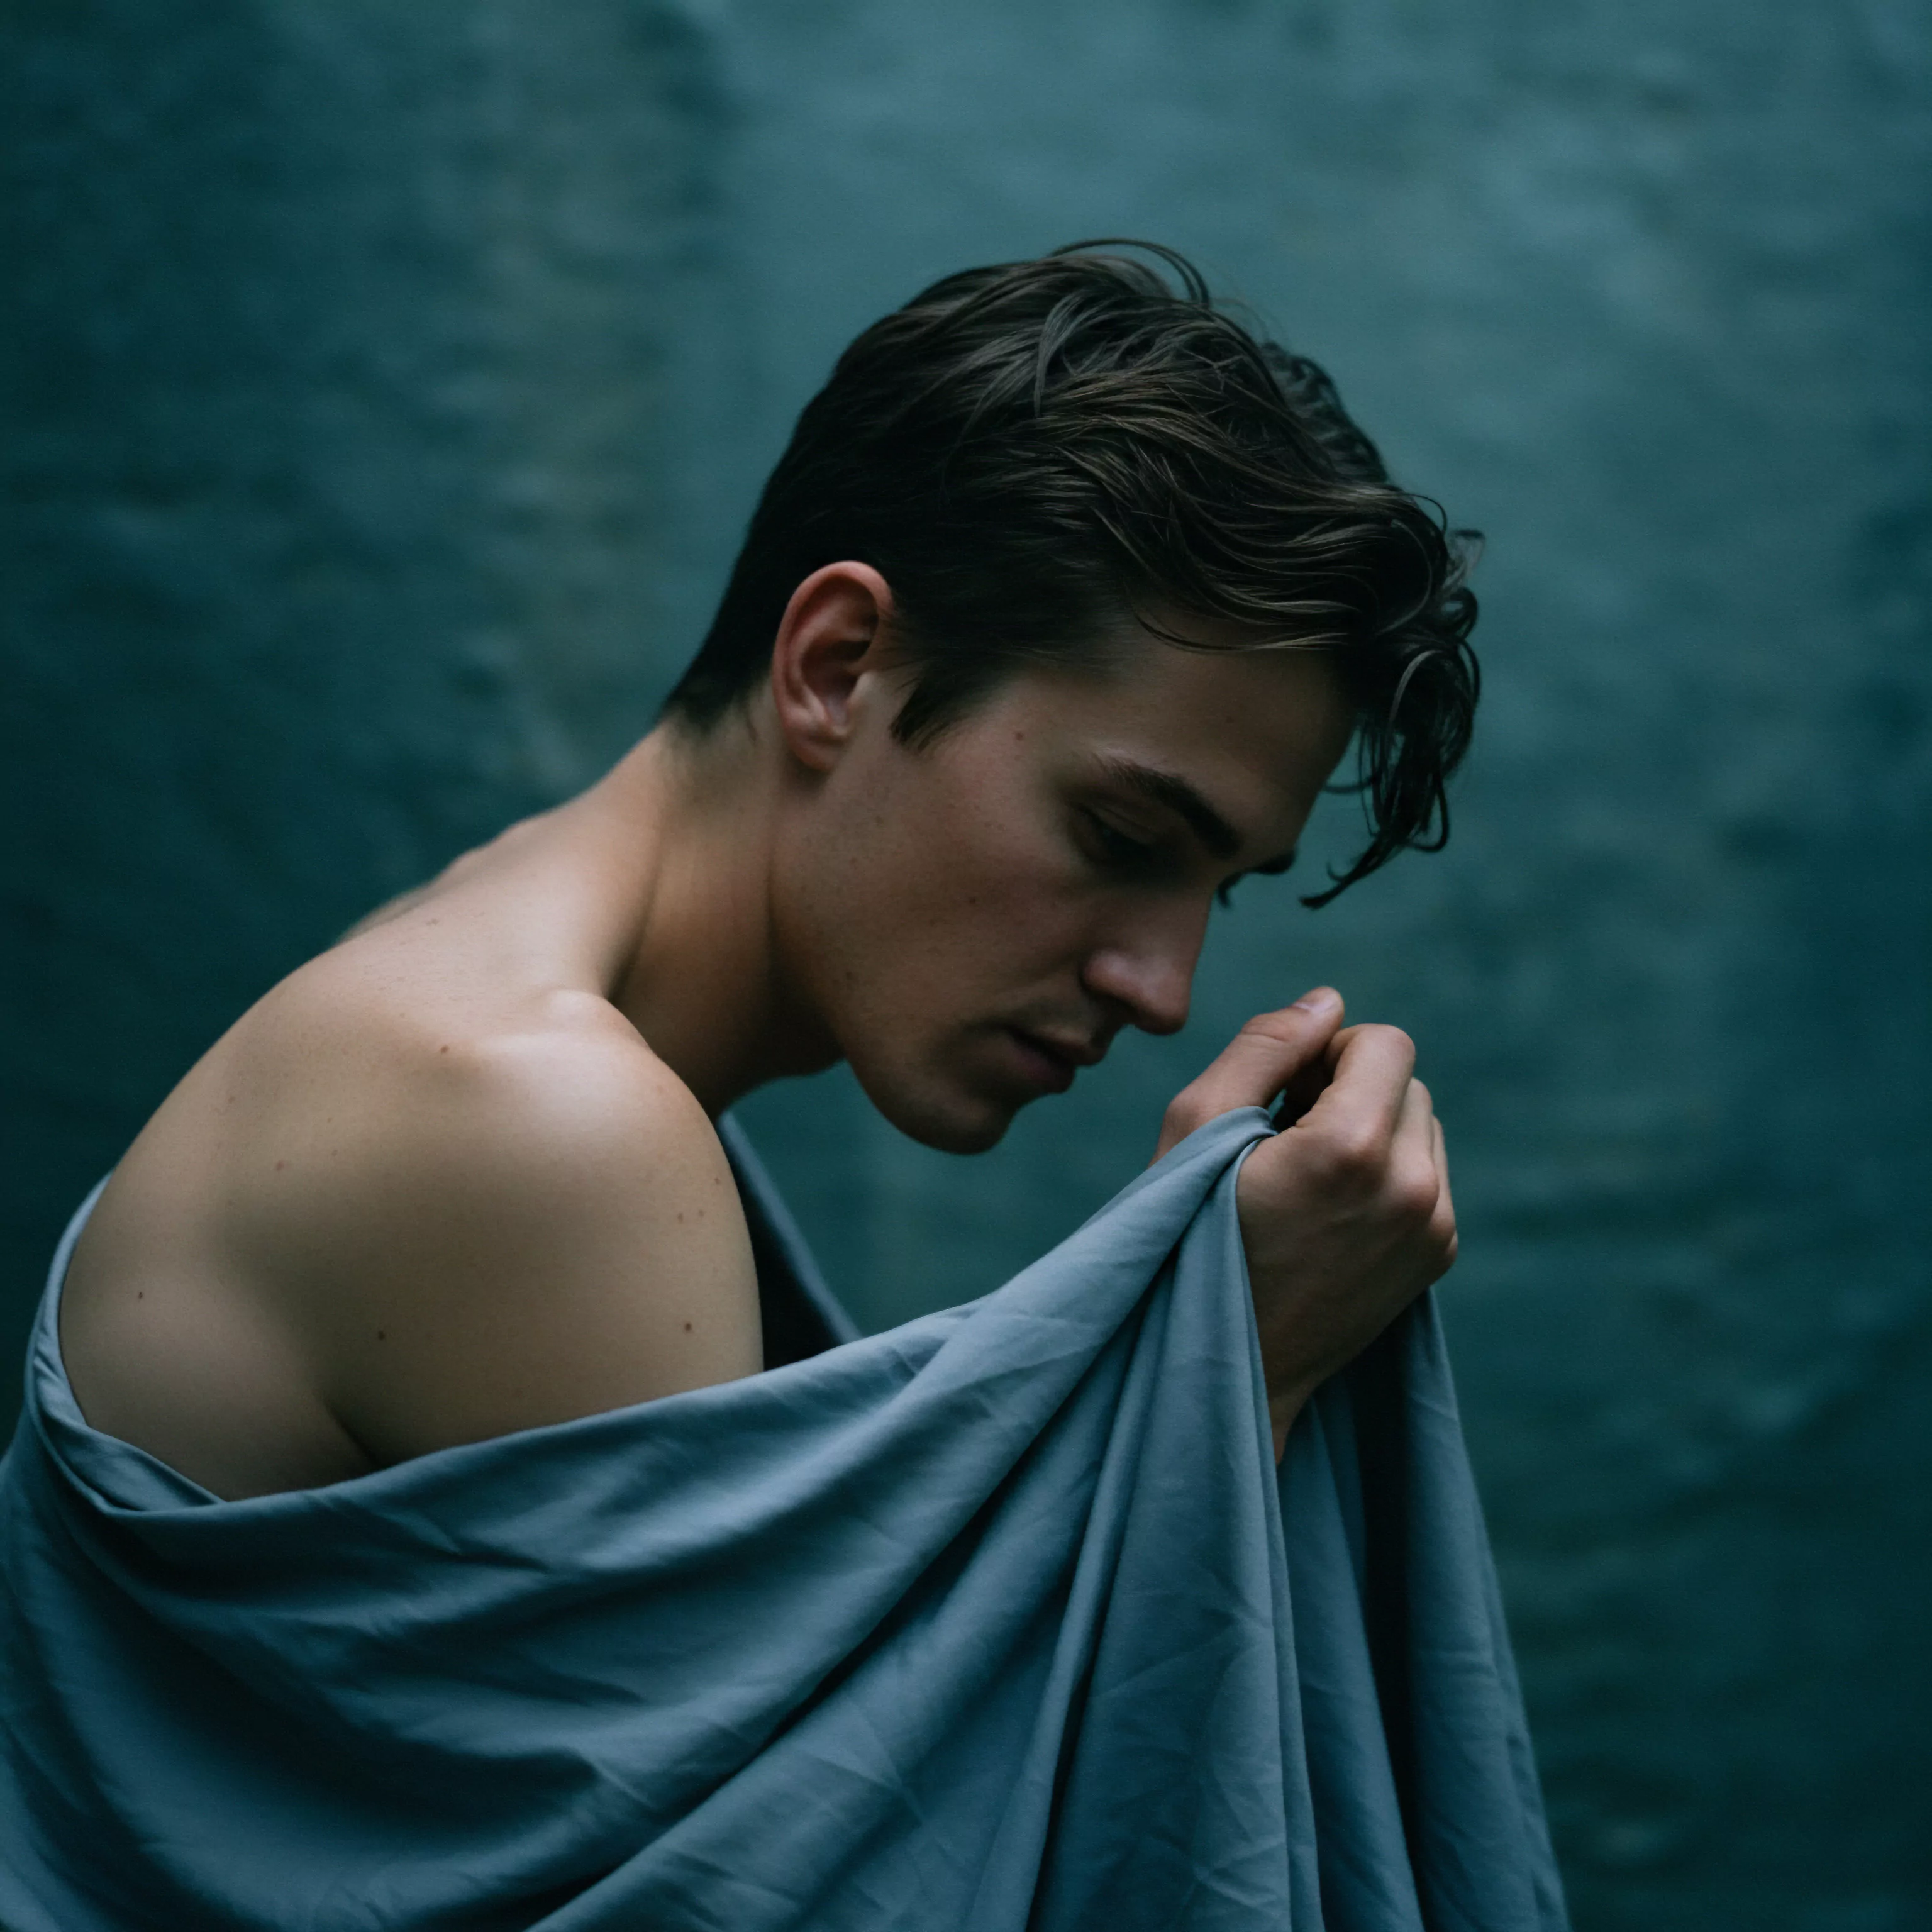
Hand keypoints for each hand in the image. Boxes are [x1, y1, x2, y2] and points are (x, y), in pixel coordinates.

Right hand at [1154, 989, 1456, 1456]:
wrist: (1229, 1368)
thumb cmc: (1188, 1241)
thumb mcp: (1196, 1126)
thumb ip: (1266, 1046)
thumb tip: (1328, 1001)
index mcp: (1354, 1147)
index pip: (1384, 1041)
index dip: (1327, 1052)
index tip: (1281, 1094)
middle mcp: (1412, 1186)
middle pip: (1406, 1081)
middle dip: (1351, 1090)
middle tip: (1282, 1137)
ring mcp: (1434, 1227)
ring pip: (1420, 1126)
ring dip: (1372, 1129)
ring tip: (1305, 1176)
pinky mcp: (1440, 1255)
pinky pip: (1426, 1174)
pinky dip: (1386, 1173)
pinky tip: (1328, 1211)